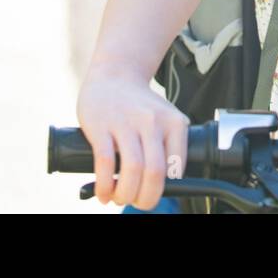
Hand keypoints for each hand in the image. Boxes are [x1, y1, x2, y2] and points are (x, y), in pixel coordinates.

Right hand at [76, 65, 190, 209]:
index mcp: (174, 122)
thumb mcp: (165, 118)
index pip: (176, 167)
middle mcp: (152, 121)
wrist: (114, 74)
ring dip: (125, 194)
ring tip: (118, 198)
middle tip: (138, 203)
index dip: (164, 188)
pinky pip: (105, 163)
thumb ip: (168, 145)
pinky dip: (105, 185)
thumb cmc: (139, 104)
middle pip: (155, 172)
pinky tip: (103, 193)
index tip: (153, 193)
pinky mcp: (101, 126)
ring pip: (132, 170)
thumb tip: (163, 185)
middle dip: (146, 198)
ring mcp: (126, 122)